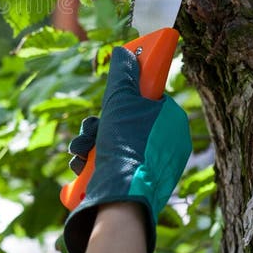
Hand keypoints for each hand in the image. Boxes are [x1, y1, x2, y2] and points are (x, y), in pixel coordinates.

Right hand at [63, 47, 191, 252]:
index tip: (110, 101)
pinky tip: (81, 168)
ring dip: (90, 145)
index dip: (125, 98)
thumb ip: (123, 75)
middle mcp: (166, 148)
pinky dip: (93, 163)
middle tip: (88, 132)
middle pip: (125, 122)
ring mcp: (150, 169)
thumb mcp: (121, 102)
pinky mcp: (133, 185)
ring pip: (113, 144)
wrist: (121, 200)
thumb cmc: (126, 147)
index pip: (148, 100)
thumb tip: (125, 52)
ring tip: (79, 153)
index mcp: (173, 126)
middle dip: (98, 126)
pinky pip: (111, 165)